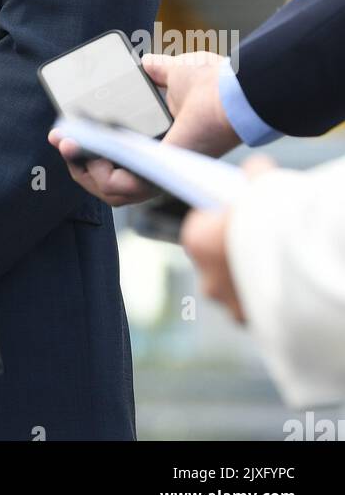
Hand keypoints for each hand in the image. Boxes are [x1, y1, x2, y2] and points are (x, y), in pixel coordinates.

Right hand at [48, 50, 239, 207]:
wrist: (230, 91)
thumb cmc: (211, 84)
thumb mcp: (172, 74)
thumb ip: (155, 71)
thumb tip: (142, 63)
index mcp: (160, 146)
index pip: (119, 163)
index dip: (90, 154)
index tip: (67, 136)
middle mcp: (158, 167)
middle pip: (109, 183)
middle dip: (78, 165)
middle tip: (60, 142)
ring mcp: (159, 175)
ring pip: (110, 190)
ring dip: (82, 170)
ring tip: (68, 144)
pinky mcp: (159, 175)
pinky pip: (120, 187)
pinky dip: (96, 172)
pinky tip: (80, 149)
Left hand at [180, 157, 276, 320]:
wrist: (299, 256)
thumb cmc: (274, 215)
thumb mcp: (261, 181)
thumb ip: (253, 173)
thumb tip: (255, 169)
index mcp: (196, 240)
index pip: (201, 227)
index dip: (223, 220)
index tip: (242, 216)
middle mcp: (206, 278)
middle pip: (217, 262)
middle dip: (235, 253)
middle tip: (261, 241)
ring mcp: (230, 305)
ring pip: (237, 290)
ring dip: (251, 279)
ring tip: (276, 264)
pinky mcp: (255, 325)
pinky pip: (257, 309)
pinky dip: (268, 299)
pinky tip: (284, 284)